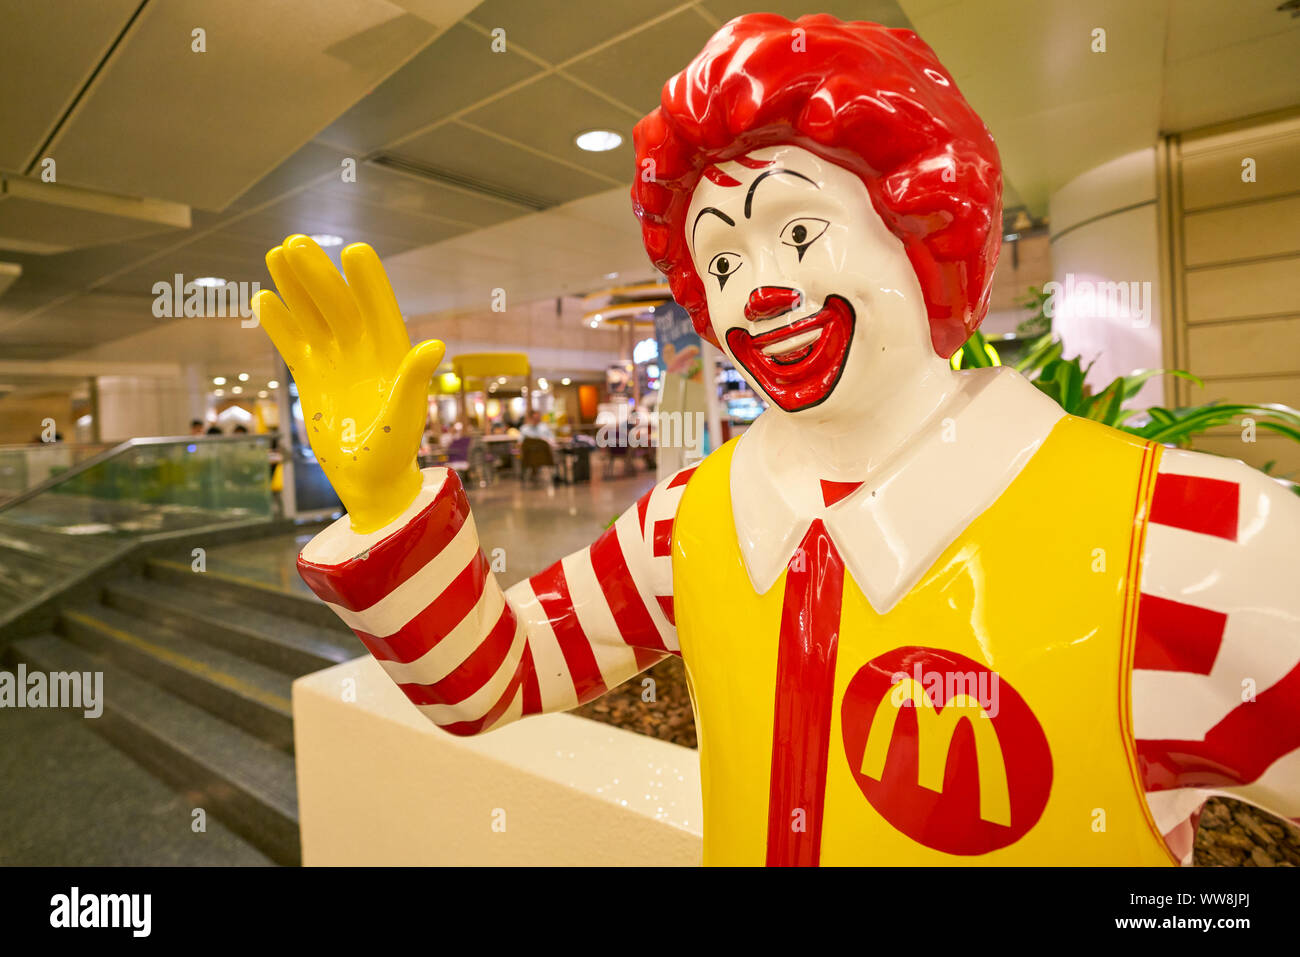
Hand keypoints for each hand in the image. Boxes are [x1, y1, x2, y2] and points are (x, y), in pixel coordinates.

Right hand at [252, 235, 444, 533]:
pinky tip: (263, 298)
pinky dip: (280, 323)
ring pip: (313, 316)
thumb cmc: (395, 451)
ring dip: (296, 287)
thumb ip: (413, 381)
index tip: (355, 252)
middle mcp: (363, 351)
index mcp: (392, 355)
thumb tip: (434, 346)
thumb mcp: (404, 417)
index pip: (379, 309)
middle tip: (296, 243)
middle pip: (338, 305)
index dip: (368, 282)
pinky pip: (294, 343)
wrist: (369, 481)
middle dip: (318, 275)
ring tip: (276, 253)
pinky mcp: (311, 377)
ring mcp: (336, 361)